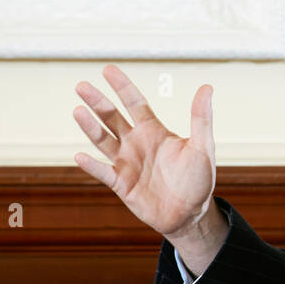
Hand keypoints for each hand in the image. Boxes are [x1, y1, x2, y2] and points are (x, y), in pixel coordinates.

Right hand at [72, 65, 215, 239]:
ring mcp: (126, 163)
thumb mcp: (202, 146)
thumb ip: (201, 117)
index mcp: (154, 131)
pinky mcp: (122, 184)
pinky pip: (103, 173)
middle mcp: (136, 143)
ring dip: (90, 127)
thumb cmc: (198, 179)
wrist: (191, 214)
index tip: (107, 69)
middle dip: (98, 102)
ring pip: (103, 140)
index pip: (135, 103)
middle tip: (81, 85)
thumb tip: (207, 87)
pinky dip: (92, 166)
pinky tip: (79, 156)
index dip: (122, 87)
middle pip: (112, 117)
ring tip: (77, 110)